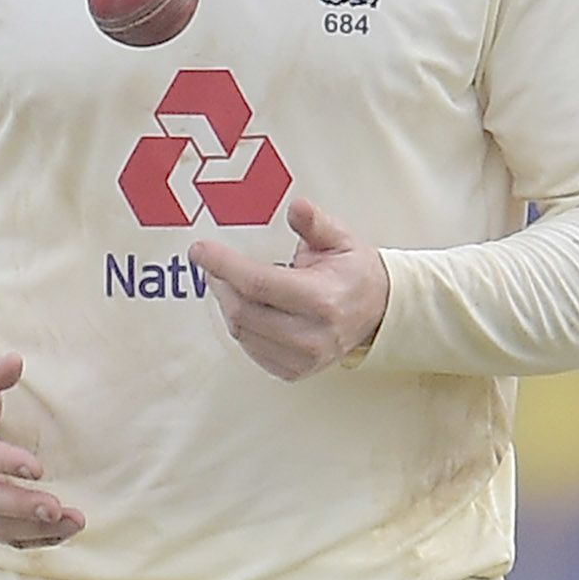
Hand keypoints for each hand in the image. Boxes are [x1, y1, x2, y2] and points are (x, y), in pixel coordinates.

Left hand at [189, 197, 388, 381]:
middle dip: (220, 284)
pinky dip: (241, 326)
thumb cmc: (354, 272)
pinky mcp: (294, 371)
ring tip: (229, 282)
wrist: (379, 312)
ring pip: (242, 332)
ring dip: (227, 304)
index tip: (200, 250)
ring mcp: (303, 359)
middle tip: (212, 264)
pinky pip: (251, 349)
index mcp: (322, 300)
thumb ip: (315, 223)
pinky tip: (247, 306)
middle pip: (243, 312)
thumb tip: (297, 208)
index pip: (258, 284)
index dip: (224, 266)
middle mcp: (312, 336)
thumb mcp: (341, 238)